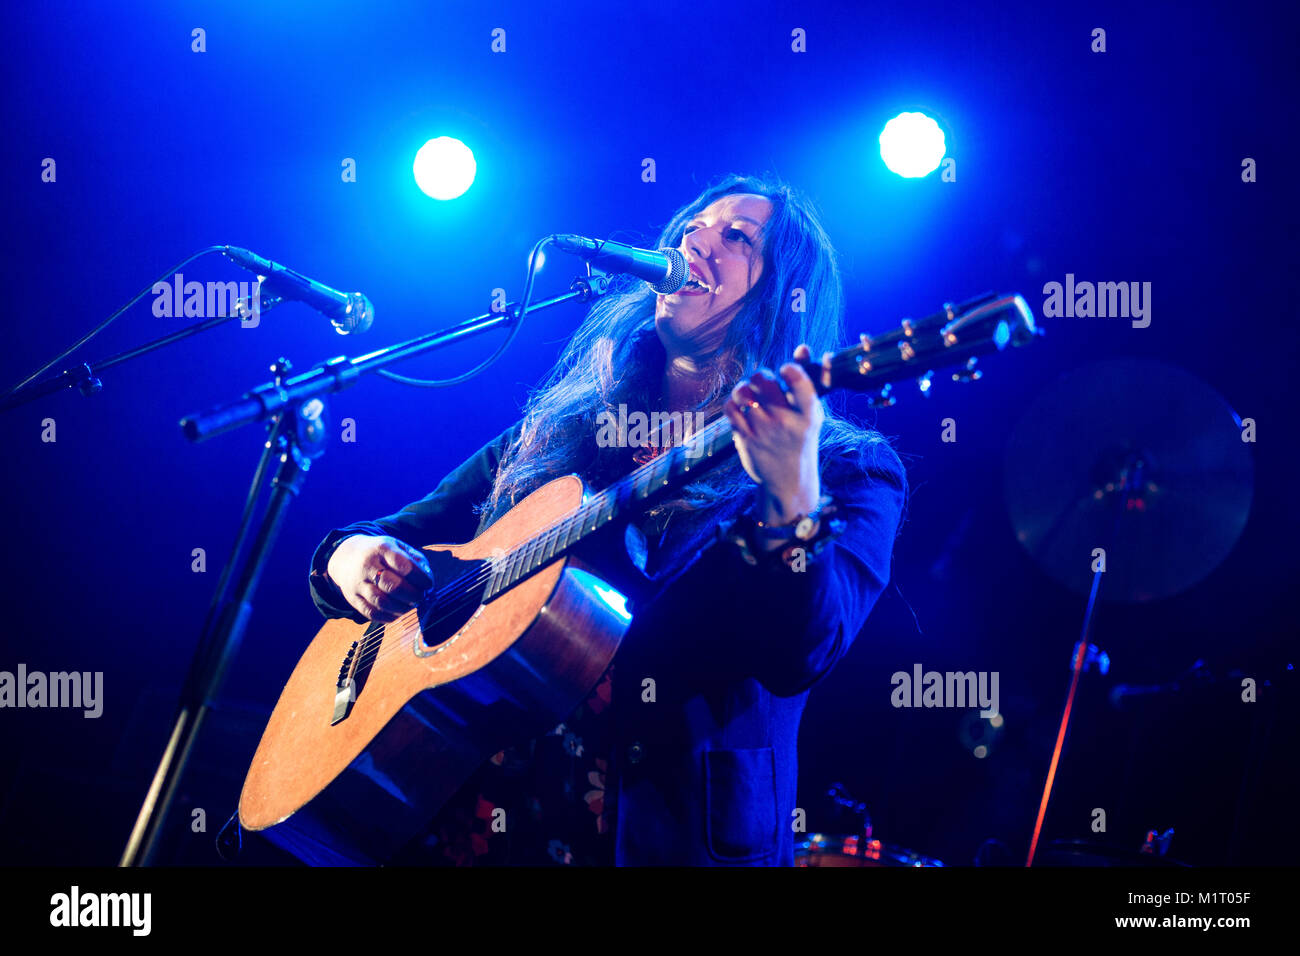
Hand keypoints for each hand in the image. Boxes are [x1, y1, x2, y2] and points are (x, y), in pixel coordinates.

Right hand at [326, 534, 433, 622]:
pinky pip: (371, 613)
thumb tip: (428, 578)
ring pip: (381, 602)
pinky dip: (388, 617)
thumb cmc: (380, 553)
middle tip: (420, 597)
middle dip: (412, 595)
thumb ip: (415, 559)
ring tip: (410, 606)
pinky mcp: (353, 599)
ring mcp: (359, 583)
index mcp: (382, 549)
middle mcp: (368, 566)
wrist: (345, 557)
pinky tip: (397, 613)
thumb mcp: (396, 546)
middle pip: (393, 586)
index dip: (420, 578)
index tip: (428, 584)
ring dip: (401, 608)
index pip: (404, 566)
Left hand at [723, 343, 823, 531]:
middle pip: (763, 380)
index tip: (786, 370)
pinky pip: (730, 407)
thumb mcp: (811, 413)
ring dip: (744, 388)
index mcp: (808, 415)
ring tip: (750, 394)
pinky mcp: (745, 438)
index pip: (799, 383)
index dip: (790, 369)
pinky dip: (733, 402)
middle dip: (761, 375)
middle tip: (764, 383)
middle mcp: (785, 422)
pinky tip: (741, 407)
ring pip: (743, 391)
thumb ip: (806, 379)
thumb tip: (802, 347)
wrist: (788, 479)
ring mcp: (763, 431)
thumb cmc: (801, 437)